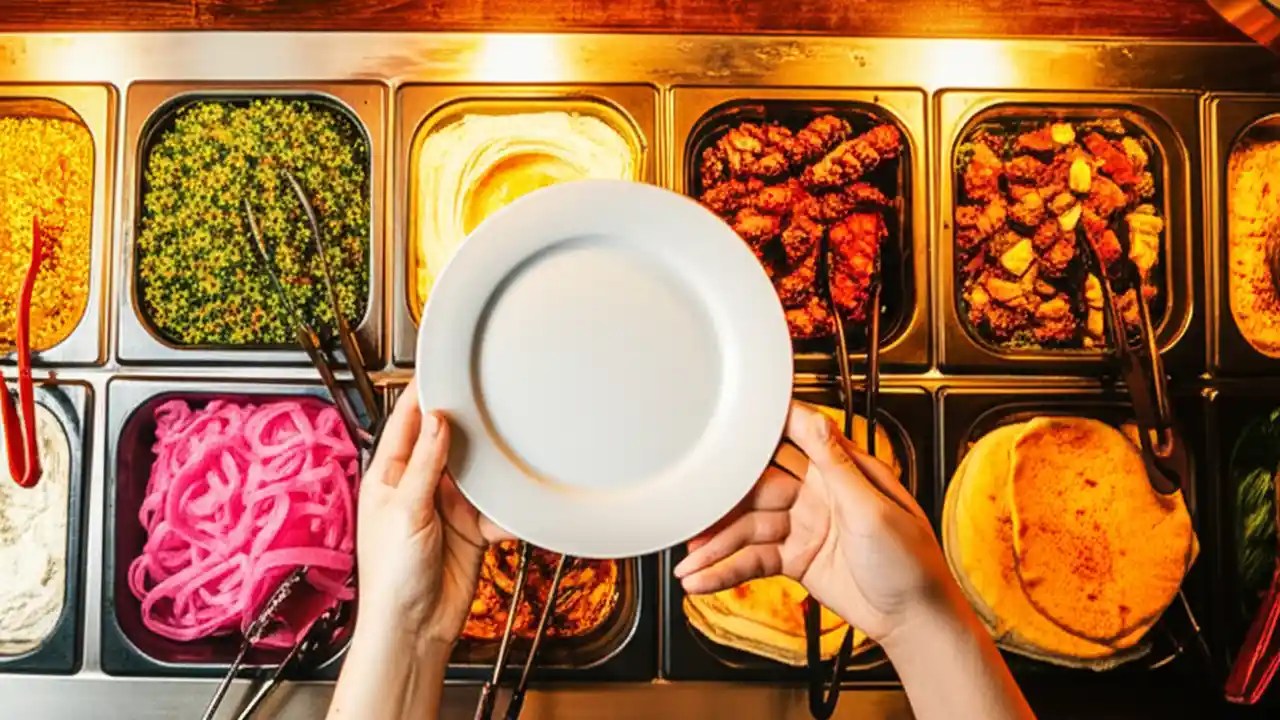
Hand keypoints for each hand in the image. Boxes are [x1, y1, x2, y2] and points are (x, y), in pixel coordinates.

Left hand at [355, 380, 507, 652]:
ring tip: (505, 448)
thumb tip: (437, 421)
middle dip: (466, 426)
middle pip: (447, 443)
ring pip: (476, 472)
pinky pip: (496, 508)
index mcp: (389, 477)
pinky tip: (512, 504)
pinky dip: (506, 508)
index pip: (406, 423)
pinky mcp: (472, 529)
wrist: (414, 629)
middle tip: (487, 400)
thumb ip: (426, 465)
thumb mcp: (406, 511)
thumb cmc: (391, 578)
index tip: (440, 367)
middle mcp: (419, 487)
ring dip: (489, 467)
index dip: (422, 394)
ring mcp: (447, 507)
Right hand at [673, 401, 953, 644]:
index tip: (727, 420)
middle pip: (758, 488)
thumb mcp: (875, 510)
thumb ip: (838, 467)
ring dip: (717, 545)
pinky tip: (705, 577)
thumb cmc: (913, 564)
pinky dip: (727, 570)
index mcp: (843, 472)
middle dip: (723, 498)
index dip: (763, 428)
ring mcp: (804, 527)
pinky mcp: (795, 559)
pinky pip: (754, 560)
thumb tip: (818, 421)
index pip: (797, 438)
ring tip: (688, 561)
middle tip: (689, 503)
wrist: (916, 620)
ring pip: (749, 528)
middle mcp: (819, 494)